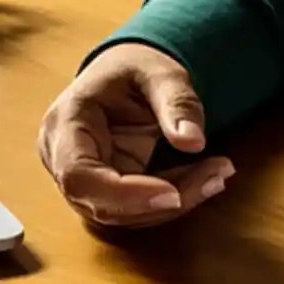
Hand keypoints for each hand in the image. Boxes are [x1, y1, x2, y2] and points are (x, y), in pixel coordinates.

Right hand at [38, 42, 234, 226]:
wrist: (126, 74)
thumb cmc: (135, 69)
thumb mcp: (160, 72)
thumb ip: (176, 102)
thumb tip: (193, 141)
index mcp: (66, 123)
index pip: (80, 176)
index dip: (124, 195)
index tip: (174, 195)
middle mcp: (64, 158)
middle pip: (103, 204)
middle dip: (162, 202)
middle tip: (215, 178)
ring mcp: (84, 179)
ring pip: (126, 214)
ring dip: (176, 201)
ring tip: (219, 172)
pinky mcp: (108, 190)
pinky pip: (140, 208)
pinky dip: (176, 197)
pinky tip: (208, 177)